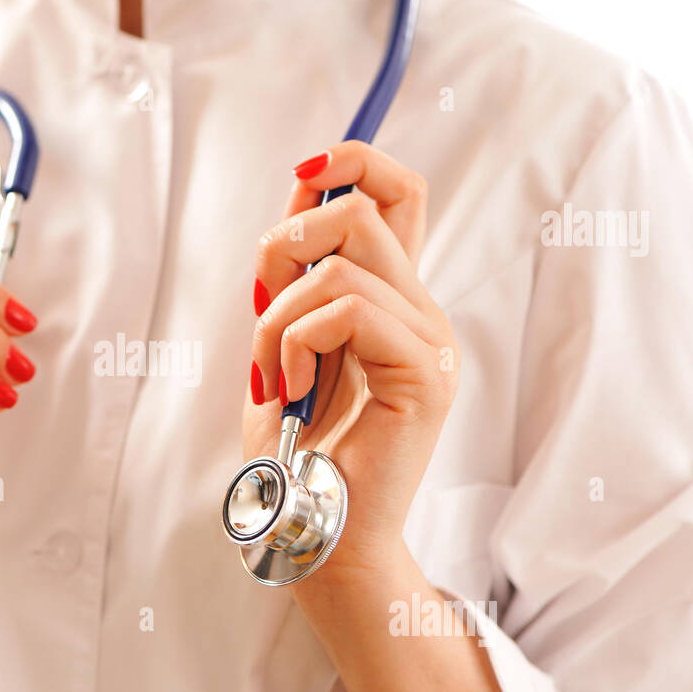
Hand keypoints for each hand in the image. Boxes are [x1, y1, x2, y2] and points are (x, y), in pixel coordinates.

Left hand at [244, 142, 456, 568]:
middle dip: (282, 246)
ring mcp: (430, 343)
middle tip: (261, 314)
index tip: (304, 171)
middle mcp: (422, 312)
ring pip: (339, 263)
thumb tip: (304, 182)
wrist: (316, 531)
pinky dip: (294, 342)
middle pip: (359, 210)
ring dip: (274, 316)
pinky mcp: (424, 375)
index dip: (355, 160)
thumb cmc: (294, 450)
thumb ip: (297, 270)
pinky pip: (347, 310)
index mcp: (394, 300)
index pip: (400, 193)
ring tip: (273, 375)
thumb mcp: (281, 339)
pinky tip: (289, 389)